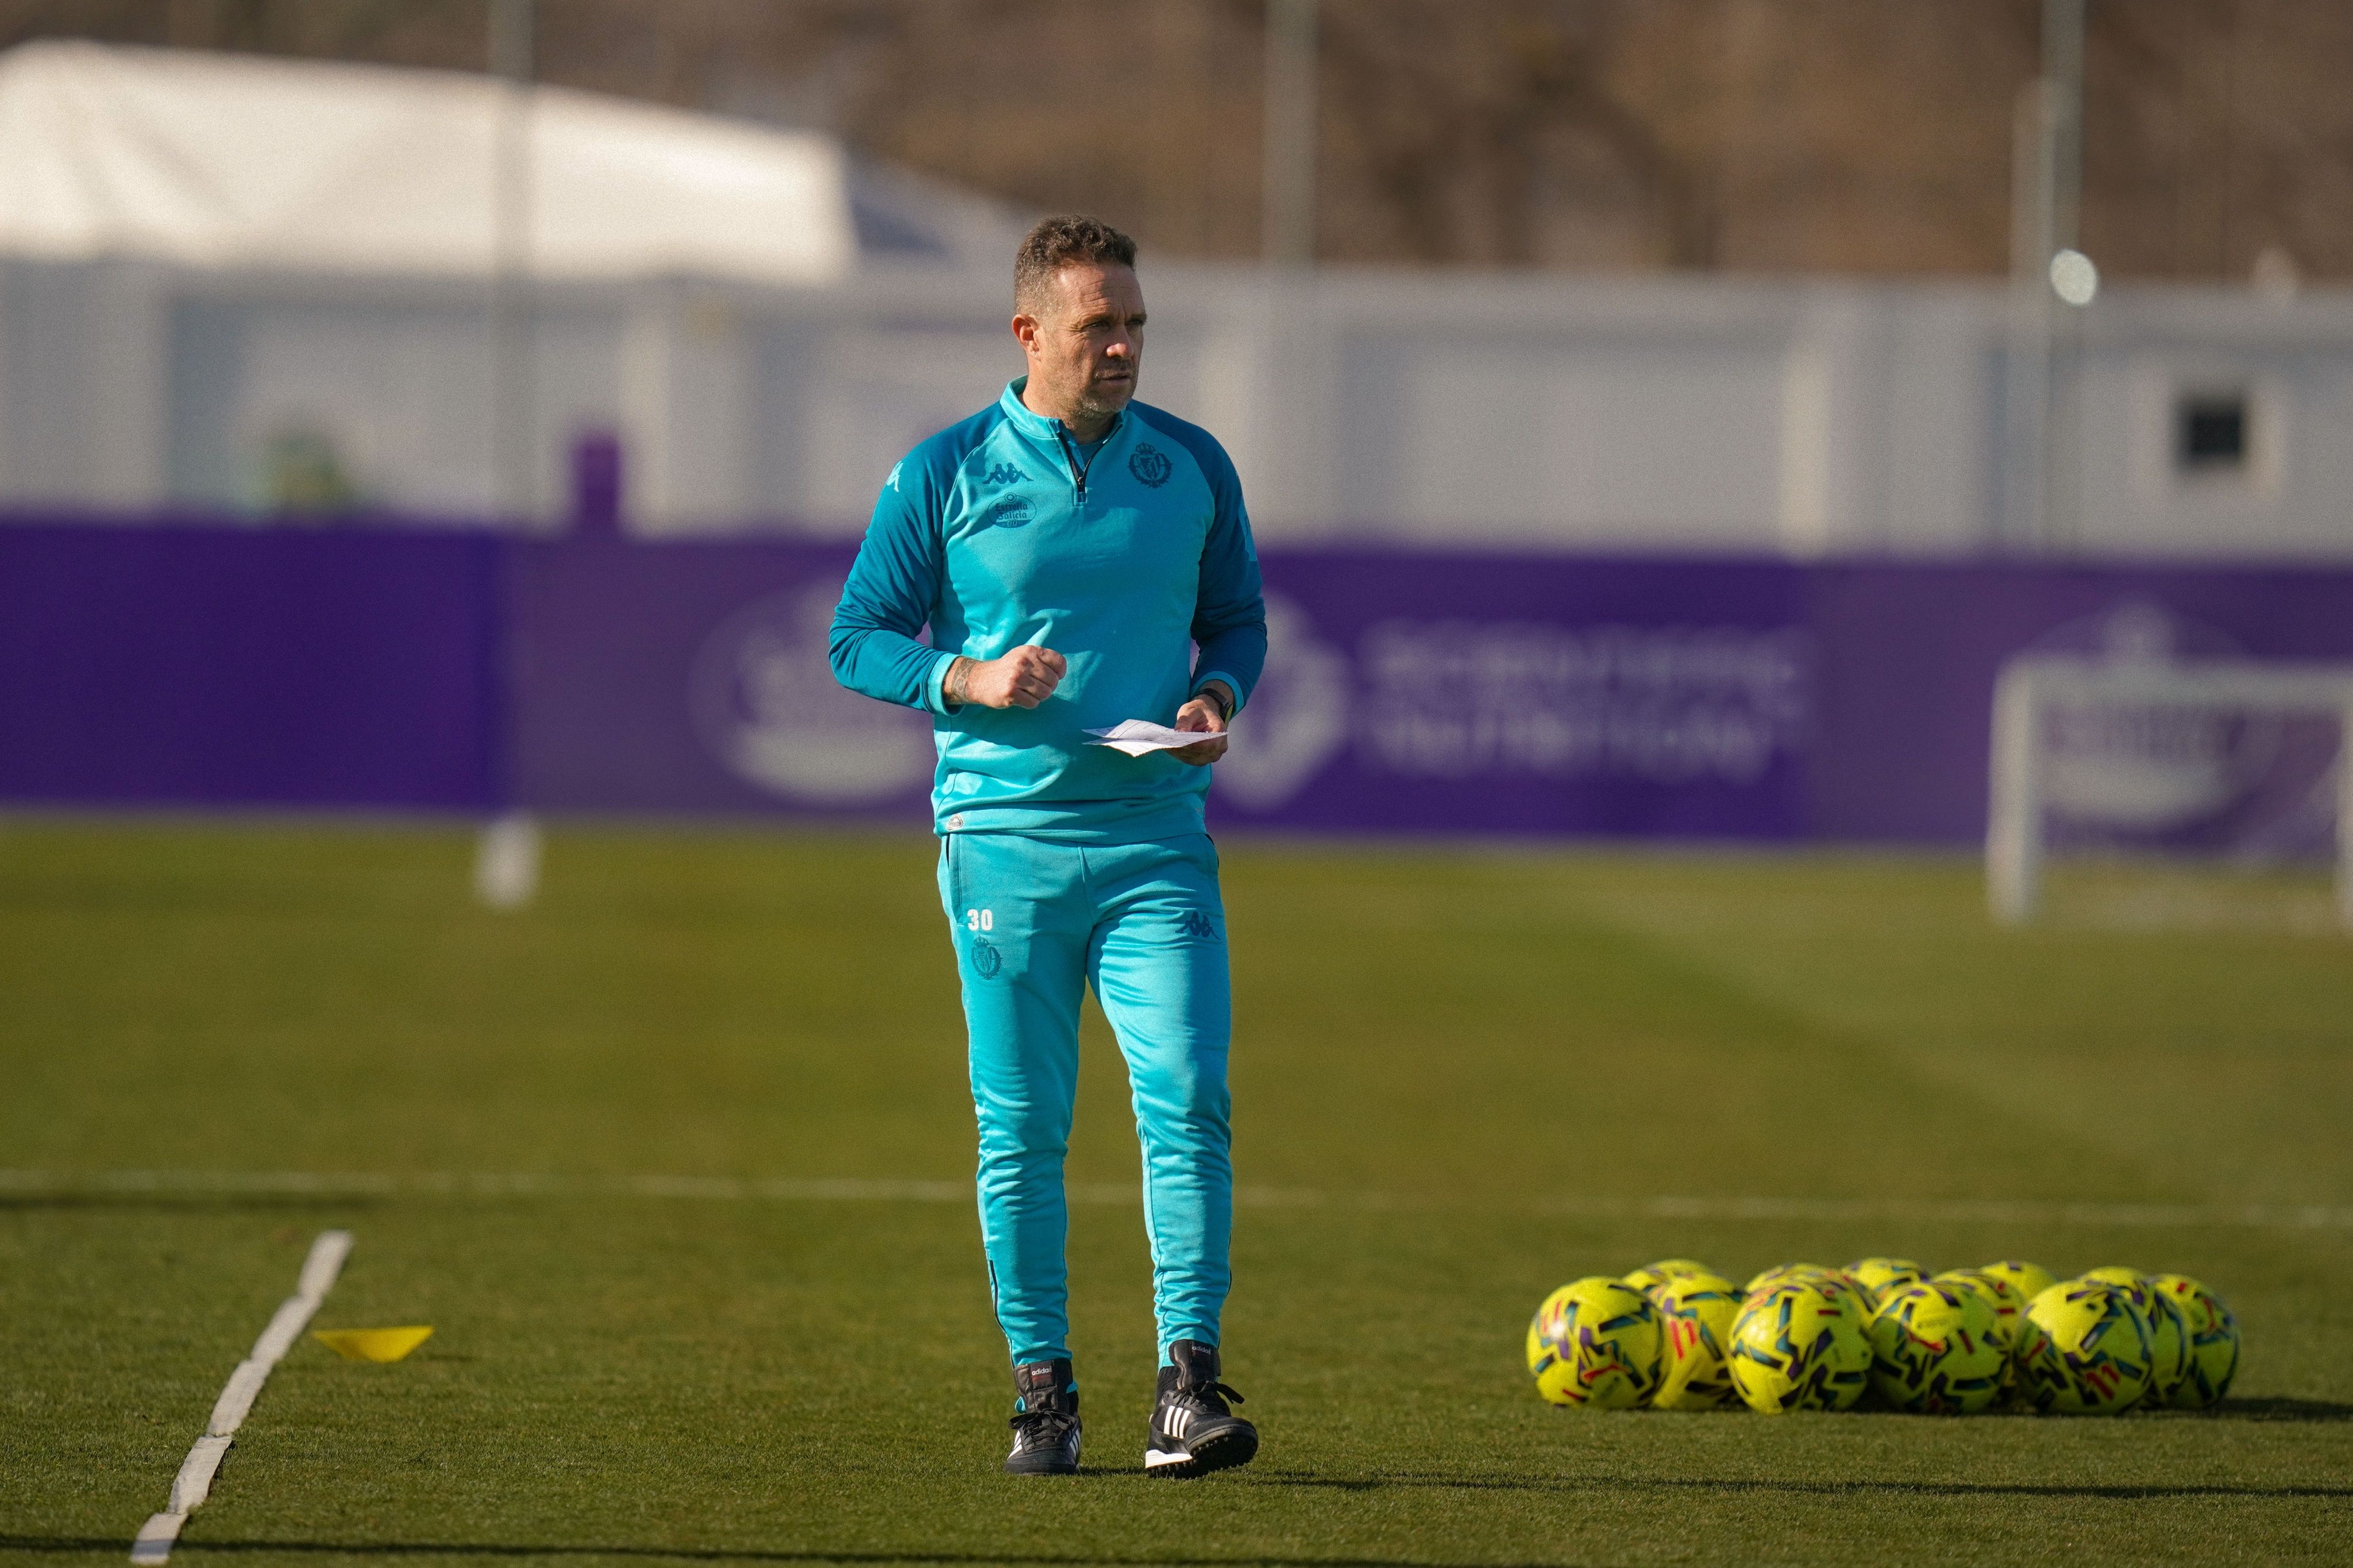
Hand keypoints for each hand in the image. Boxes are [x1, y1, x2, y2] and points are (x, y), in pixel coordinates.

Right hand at [949, 646, 1065, 708]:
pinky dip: (1030, 703)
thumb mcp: (1023, 655)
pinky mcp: (1010, 693)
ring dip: (1039, 696)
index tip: (1054, 676)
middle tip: (1037, 687)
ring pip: (1045, 693)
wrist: (980, 679)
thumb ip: (1042, 659)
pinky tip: (1021, 697)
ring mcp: (1016, 677)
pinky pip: (1033, 703)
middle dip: (1049, 687)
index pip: (1059, 662)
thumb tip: (1061, 673)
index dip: (1060, 672)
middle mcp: (1023, 662)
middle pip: (1053, 681)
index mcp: (1030, 651)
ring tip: (1028, 692)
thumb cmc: (1008, 668)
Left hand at [1169, 688, 1230, 766]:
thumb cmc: (1200, 711)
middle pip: (1199, 754)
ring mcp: (1213, 755)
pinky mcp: (1205, 758)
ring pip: (1194, 759)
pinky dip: (1181, 755)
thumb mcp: (1191, 711)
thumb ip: (1185, 721)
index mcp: (1220, 732)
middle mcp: (1220, 747)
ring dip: (1180, 754)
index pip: (1206, 745)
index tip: (1175, 742)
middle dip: (1182, 750)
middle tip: (1167, 744)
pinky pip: (1192, 760)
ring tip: (1167, 746)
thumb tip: (1179, 733)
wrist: (1206, 714)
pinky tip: (1171, 749)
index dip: (1190, 745)